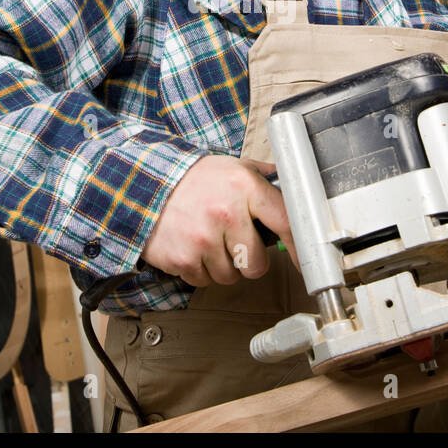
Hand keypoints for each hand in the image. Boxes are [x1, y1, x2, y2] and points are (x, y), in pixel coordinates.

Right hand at [141, 156, 295, 286]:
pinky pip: (204, 281)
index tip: (305, 263)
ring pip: (230, 277)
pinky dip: (199, 269)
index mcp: (245, 186)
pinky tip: (191, 247)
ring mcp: (203, 239)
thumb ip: (264, 177)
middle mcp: (227, 213)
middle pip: (257, 264)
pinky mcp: (183, 259)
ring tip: (208, 240)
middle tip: (234, 242)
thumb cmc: (193, 179)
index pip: (287, 221)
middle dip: (248, 259)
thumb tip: (295, 186)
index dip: (299, 247)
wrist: (142, 185)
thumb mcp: (232, 166)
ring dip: (222, 266)